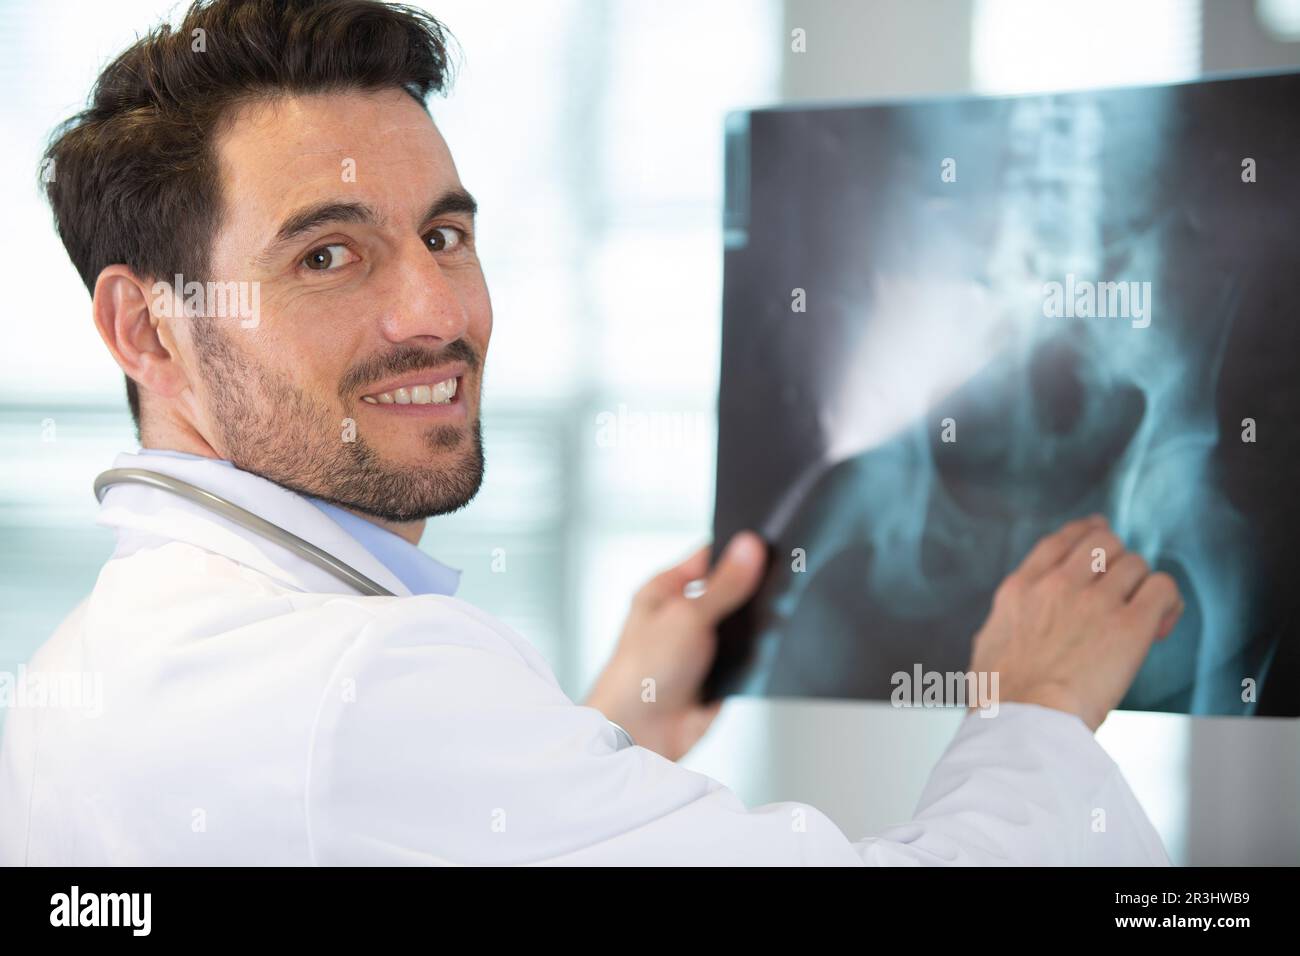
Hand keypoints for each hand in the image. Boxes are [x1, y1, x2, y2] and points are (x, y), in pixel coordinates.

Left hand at [584, 532, 765, 759]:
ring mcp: (702, 646)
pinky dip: (761, 654)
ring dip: (758, 624)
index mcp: (666, 590)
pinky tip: (778, 645)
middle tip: (783, 574)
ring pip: (742, 625)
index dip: (735, 547)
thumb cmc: (642, 671)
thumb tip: (749, 547)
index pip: (708, 558)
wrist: (642, 733)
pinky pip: (749, 657)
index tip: (768, 539)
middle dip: (753, 587)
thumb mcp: (688, 615)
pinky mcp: (719, 675)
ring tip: (785, 609)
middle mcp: (683, 615)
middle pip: (729, 590)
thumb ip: (724, 584)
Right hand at [969, 515, 1183, 731]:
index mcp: (1020, 589)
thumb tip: (1007, 627)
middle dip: (1118, 561)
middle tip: (1124, 587)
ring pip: (1135, 562)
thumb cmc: (999, 700)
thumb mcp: (987, 644)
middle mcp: (1057, 586)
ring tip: (1144, 612)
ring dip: (1142, 585)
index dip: (1086, 532)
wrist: (1022, 722)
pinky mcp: (1128, 627)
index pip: (1060, 541)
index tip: (1098, 532)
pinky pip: (1162, 589)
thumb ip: (1005, 622)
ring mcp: (1094, 602)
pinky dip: (1168, 601)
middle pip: (1102, 542)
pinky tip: (1162, 623)